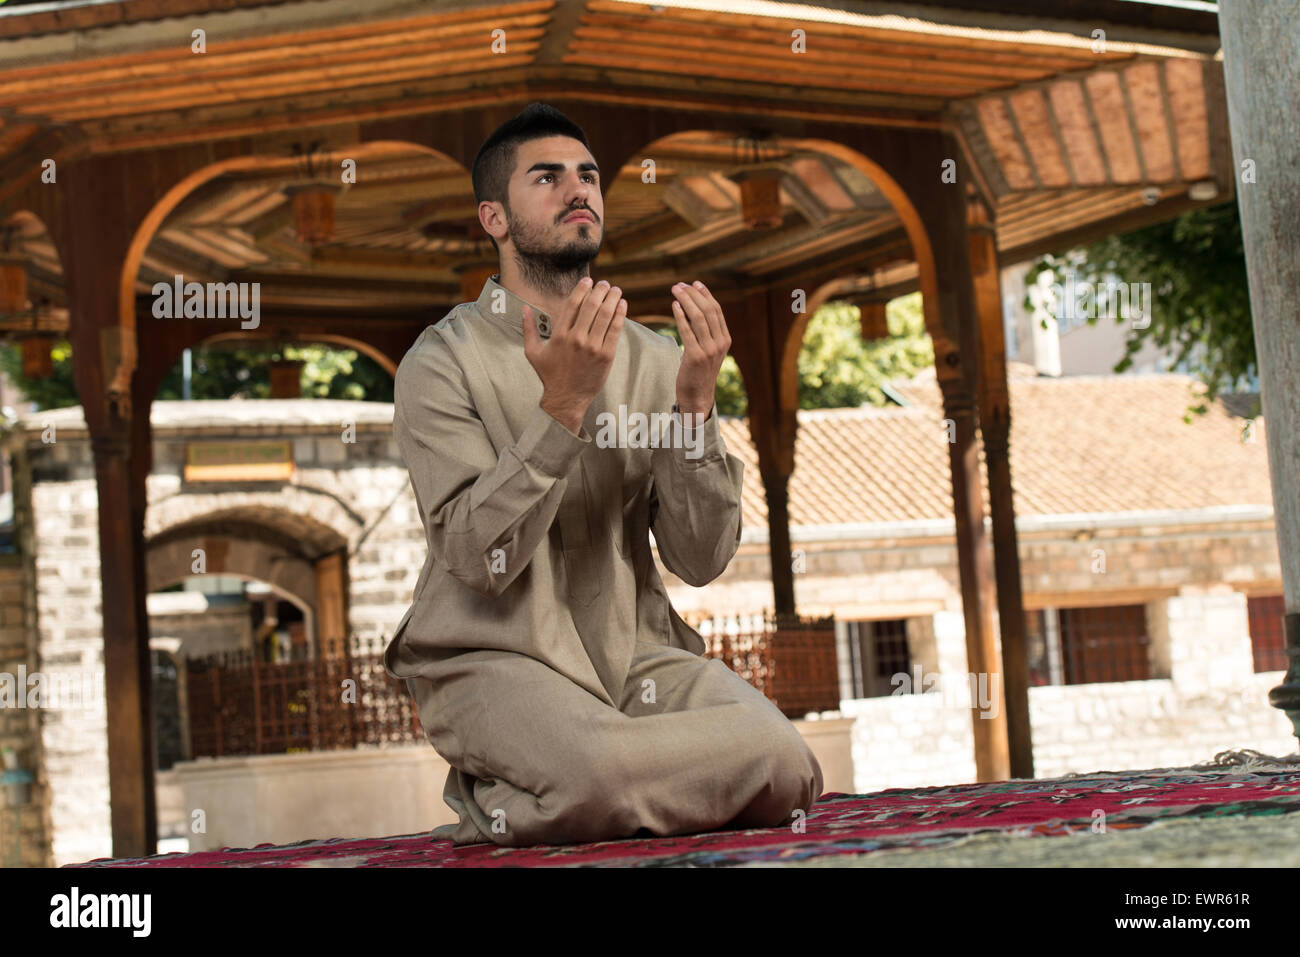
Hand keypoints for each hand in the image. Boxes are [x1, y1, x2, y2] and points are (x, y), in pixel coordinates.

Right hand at [524, 277, 625, 433]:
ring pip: (605, 315)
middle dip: (600, 290)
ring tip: (615, 290)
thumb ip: (529, 329)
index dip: (582, 288)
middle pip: (592, 306)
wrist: (566, 398)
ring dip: (612, 298)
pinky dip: (620, 315)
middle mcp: (576, 339)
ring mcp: (593, 348)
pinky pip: (615, 330)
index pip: (573, 304)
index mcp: (559, 335)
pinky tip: (622, 304)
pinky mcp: (606, 356)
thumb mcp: (533, 352)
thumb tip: (524, 309)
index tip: (588, 280)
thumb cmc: (549, 375)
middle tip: (604, 283)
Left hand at [670, 280, 728, 419]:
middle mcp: (720, 343)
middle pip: (708, 311)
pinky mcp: (695, 357)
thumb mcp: (709, 350)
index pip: (716, 310)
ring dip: (686, 301)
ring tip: (675, 290)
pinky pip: (687, 331)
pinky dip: (680, 316)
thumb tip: (697, 309)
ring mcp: (709, 350)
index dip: (705, 294)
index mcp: (725, 339)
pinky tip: (674, 306)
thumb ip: (707, 333)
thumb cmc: (699, 371)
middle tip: (680, 284)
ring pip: (698, 318)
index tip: (695, 283)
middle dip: (693, 294)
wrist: (697, 396)